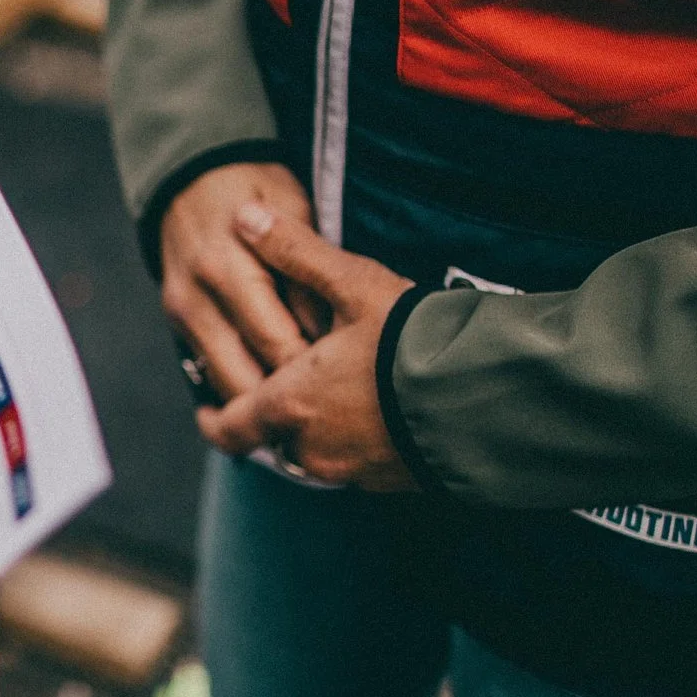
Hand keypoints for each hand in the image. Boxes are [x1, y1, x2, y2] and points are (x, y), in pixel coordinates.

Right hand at [158, 162, 323, 402]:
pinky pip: (210, 371)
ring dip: (264, 400)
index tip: (353, 381)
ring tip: (308, 404)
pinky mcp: (176, 322)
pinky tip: (276, 389)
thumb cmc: (253, 187)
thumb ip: (309, 269)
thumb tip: (329, 332)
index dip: (317, 370)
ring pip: (225, 385)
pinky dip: (243, 385)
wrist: (187, 174)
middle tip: (334, 405)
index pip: (279, 343)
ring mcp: (182, 313)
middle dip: (290, 397)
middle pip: (247, 378)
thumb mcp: (294, 207)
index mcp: (228, 266)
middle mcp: (197, 298)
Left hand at [198, 203, 417, 490]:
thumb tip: (245, 216)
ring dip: (316, 430)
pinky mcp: (392, 480)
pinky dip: (356, 441)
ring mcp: (355, 471)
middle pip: (275, 440)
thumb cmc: (412, 337)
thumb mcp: (353, 284)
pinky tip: (378, 411)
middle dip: (273, 417)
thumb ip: (294, 252)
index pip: (232, 427)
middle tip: (278, 390)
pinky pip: (358, 464)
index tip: (209, 411)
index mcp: (291, 405)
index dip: (214, 420)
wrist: (487, 393)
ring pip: (317, 455)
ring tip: (333, 396)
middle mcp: (315, 449)